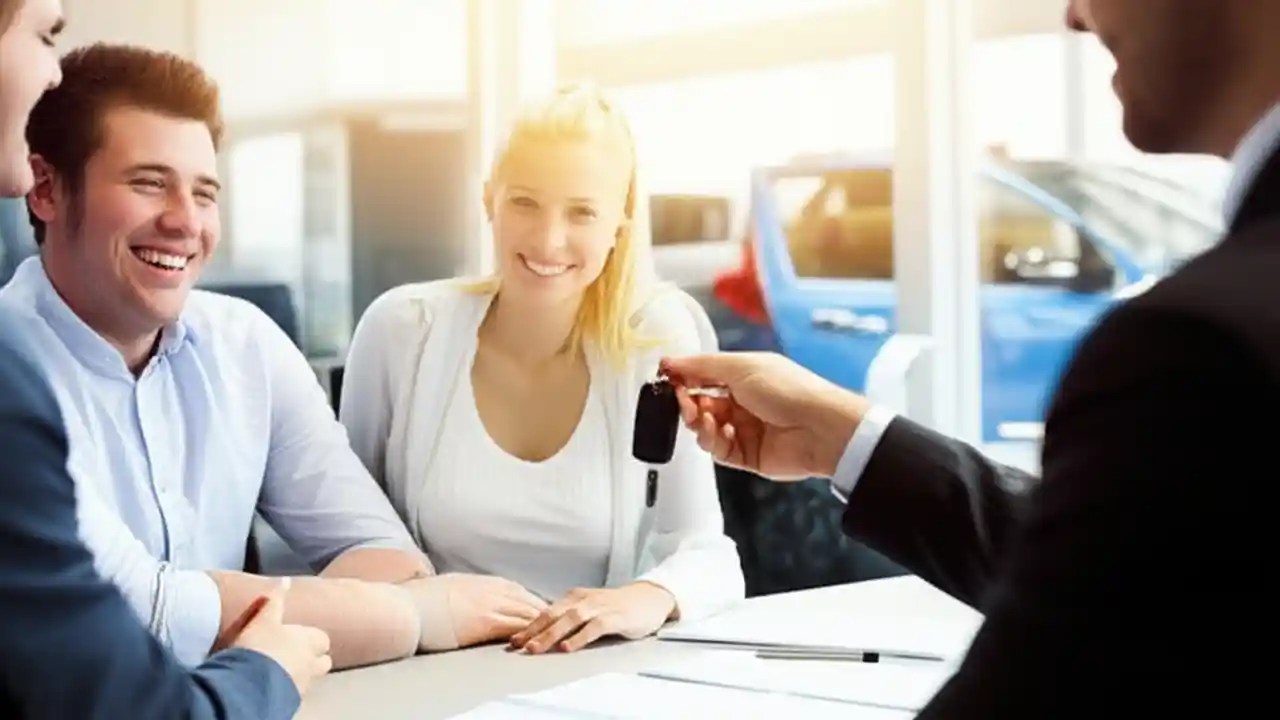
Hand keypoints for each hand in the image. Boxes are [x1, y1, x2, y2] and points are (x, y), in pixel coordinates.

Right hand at [229, 579, 332, 696]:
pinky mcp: (291, 702)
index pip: (323, 640)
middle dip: (315, 659)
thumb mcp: (264, 617)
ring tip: (281, 671)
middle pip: (324, 663)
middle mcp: (311, 664)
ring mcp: (303, 684)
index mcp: (309, 641)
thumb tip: (285, 580)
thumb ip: (275, 599)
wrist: (249, 683)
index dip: (313, 639)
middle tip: (295, 656)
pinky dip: (287, 689)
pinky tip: (273, 685)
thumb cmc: (259, 646)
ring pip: (310, 679)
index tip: (301, 638)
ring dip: (301, 674)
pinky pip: (294, 693)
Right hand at [402, 573, 547, 649]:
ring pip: (526, 612)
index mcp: (481, 581)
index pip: (516, 590)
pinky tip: (538, 639)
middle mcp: (490, 589)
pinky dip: (529, 632)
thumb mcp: (447, 586)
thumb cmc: (419, 599)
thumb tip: (462, 594)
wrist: (407, 606)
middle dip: (544, 612)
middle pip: (527, 599)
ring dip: (542, 623)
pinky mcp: (485, 622)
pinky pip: (515, 626)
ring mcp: (489, 604)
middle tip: (559, 623)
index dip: (530, 601)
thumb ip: (462, 590)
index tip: (542, 610)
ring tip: (556, 633)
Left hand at [509, 583, 676, 653]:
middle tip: (518, 645)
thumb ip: (570, 618)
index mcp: (574, 597)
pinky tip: (567, 647)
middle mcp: (584, 600)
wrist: (649, 598)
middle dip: (534, 630)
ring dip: (551, 634)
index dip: (529, 626)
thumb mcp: (589, 608)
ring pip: (570, 619)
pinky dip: (579, 637)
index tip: (513, 641)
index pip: (546, 612)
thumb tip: (543, 634)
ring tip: (537, 648)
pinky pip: (594, 627)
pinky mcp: (615, 617)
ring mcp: (600, 607)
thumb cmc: (616, 607)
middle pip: (554, 614)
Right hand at [660, 352, 866, 479]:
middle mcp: (743, 402)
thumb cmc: (788, 390)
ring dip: (700, 423)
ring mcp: (745, 429)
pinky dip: (714, 442)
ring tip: (706, 418)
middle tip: (684, 402)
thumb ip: (702, 367)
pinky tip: (721, 432)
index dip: (684, 378)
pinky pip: (719, 451)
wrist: (820, 428)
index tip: (665, 379)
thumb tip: (670, 361)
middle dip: (688, 403)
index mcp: (744, 376)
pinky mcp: (748, 455)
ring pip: (706, 429)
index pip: (703, 376)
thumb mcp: (741, 367)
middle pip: (701, 404)